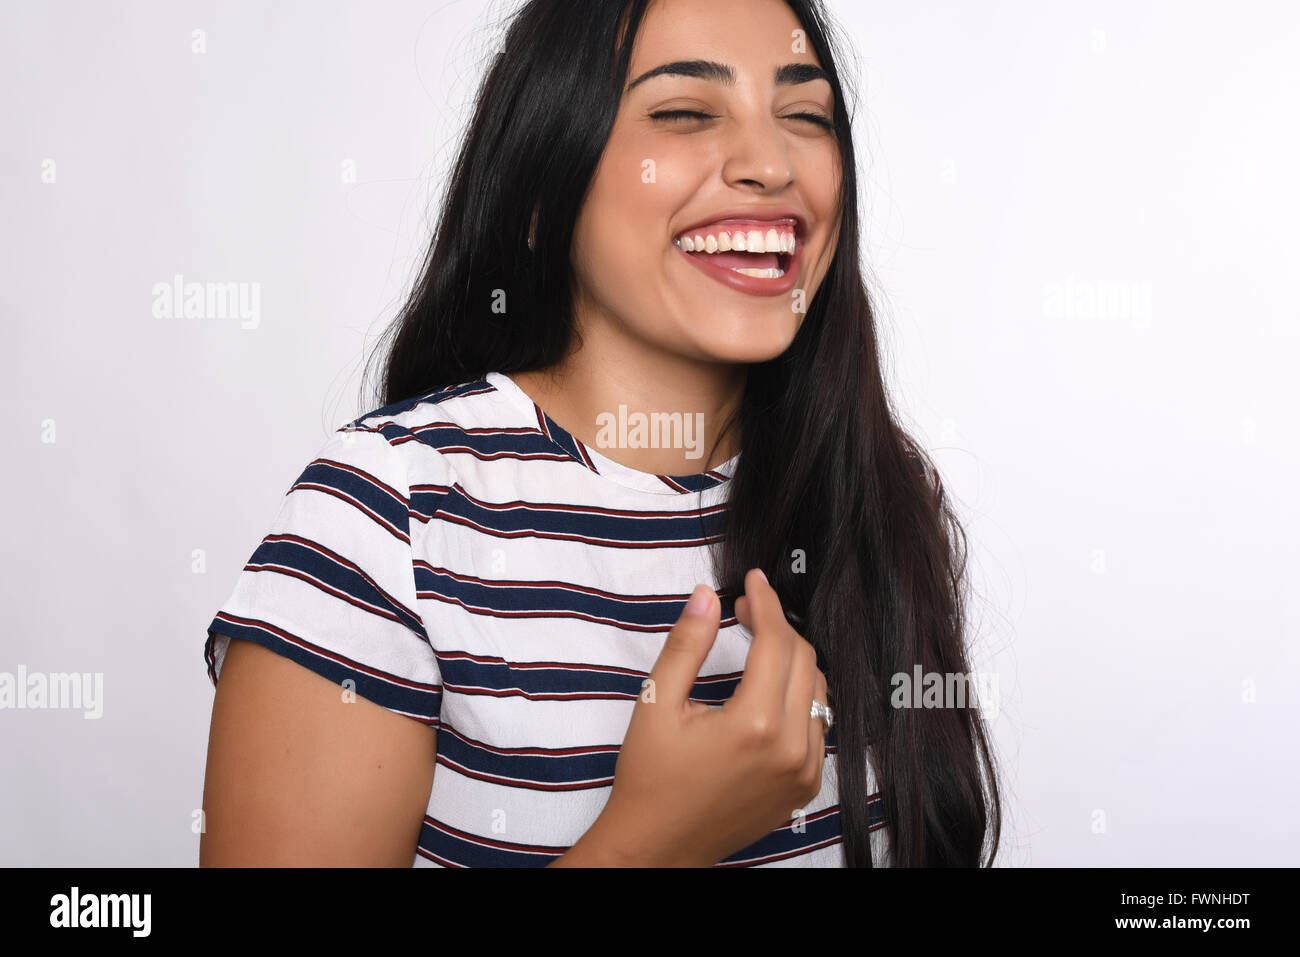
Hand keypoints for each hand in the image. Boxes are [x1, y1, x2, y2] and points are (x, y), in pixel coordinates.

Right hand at [589, 568, 828, 866]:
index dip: (765, 603)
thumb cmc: (651, 778)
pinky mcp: (805, 787)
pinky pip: (818, 725)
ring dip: (792, 660)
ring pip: (818, 691)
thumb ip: (686, 644)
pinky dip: (799, 697)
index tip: (752, 580)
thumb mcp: (656, 703)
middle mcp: (792, 749)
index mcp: (756, 725)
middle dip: (777, 626)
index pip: (777, 642)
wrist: (657, 846)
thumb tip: (708, 595)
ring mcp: (804, 772)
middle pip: (804, 661)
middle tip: (744, 609)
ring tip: (755, 644)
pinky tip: (769, 688)